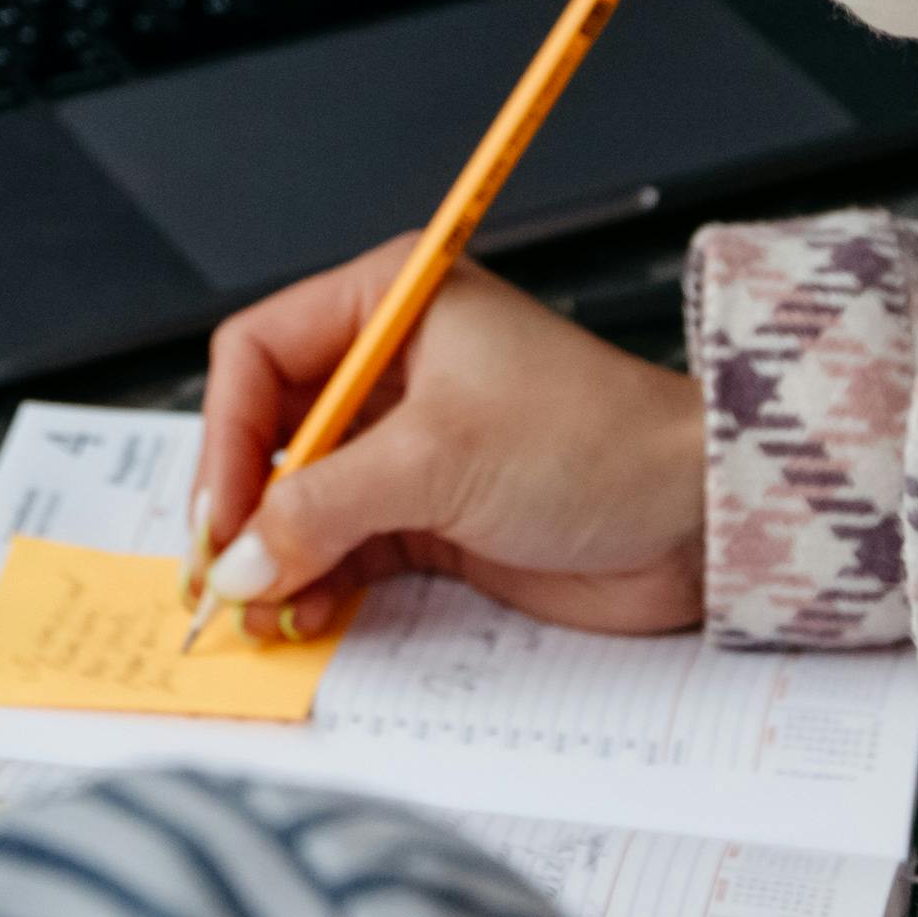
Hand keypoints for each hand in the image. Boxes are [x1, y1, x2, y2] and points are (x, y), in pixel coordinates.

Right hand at [193, 246, 703, 640]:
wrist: (698, 521)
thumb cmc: (600, 444)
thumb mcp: (439, 461)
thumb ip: (323, 510)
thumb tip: (239, 558)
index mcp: (392, 304)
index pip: (259, 355)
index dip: (226, 436)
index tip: (219, 514)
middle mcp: (393, 368)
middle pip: (270, 432)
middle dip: (243, 507)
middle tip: (224, 571)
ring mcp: (409, 446)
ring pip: (300, 500)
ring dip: (275, 556)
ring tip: (264, 607)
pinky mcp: (431, 515)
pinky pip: (342, 547)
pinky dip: (316, 582)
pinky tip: (307, 611)